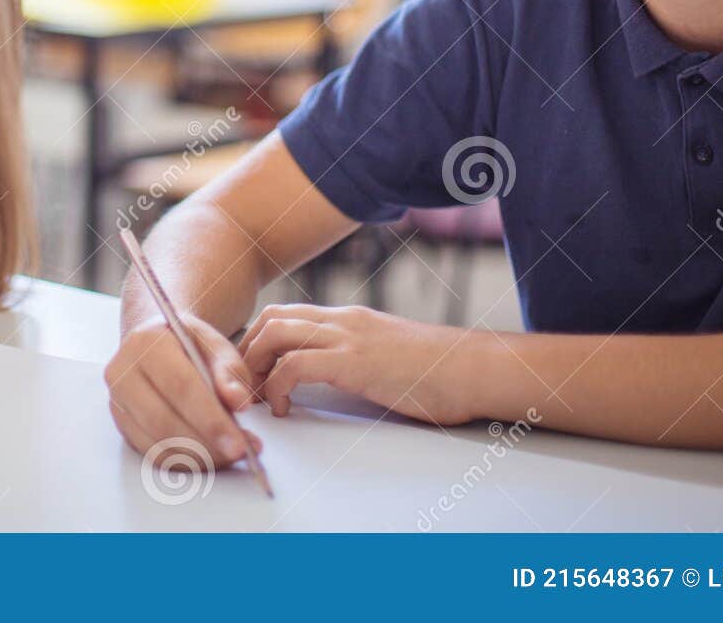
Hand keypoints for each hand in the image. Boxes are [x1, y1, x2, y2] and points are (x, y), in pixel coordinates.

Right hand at [103, 314, 261, 467]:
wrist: (157, 344)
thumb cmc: (188, 344)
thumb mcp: (214, 345)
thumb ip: (230, 371)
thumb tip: (239, 402)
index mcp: (145, 342)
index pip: (179, 386)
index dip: (210, 419)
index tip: (238, 443)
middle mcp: (122, 372)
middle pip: (163, 420)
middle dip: (205, 445)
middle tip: (240, 453)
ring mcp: (117, 401)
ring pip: (157, 442)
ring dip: (197, 457)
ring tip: (230, 454)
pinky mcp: (121, 424)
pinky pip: (152, 453)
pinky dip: (184, 461)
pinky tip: (209, 457)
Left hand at [239, 304, 483, 424]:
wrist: (475, 370)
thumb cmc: (440, 372)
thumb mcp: (387, 356)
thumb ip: (357, 357)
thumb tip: (332, 377)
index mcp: (349, 319)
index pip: (286, 313)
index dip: (259, 339)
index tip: (253, 371)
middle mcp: (342, 321)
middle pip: (271, 318)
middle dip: (248, 351)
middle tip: (247, 386)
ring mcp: (347, 338)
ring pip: (274, 333)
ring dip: (255, 366)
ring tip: (260, 397)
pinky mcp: (353, 362)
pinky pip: (294, 365)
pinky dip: (277, 386)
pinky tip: (284, 409)